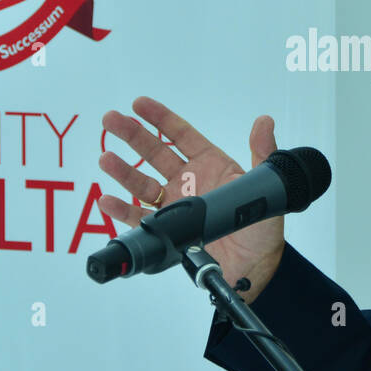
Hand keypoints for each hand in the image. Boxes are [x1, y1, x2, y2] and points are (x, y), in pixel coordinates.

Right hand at [97, 97, 285, 304]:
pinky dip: (122, 210)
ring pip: (143, 183)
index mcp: (210, 164)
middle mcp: (188, 181)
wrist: (255, 266)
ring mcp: (175, 204)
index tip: (139, 104)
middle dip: (132, 135)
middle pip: (154, 153)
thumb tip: (265, 122)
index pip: (181, 135)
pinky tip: (107, 200)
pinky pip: (140, 218)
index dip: (160, 118)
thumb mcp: (264, 186)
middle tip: (111, 120)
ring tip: (105, 159)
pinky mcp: (168, 229)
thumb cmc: (262, 225)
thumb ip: (261, 153)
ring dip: (123, 171)